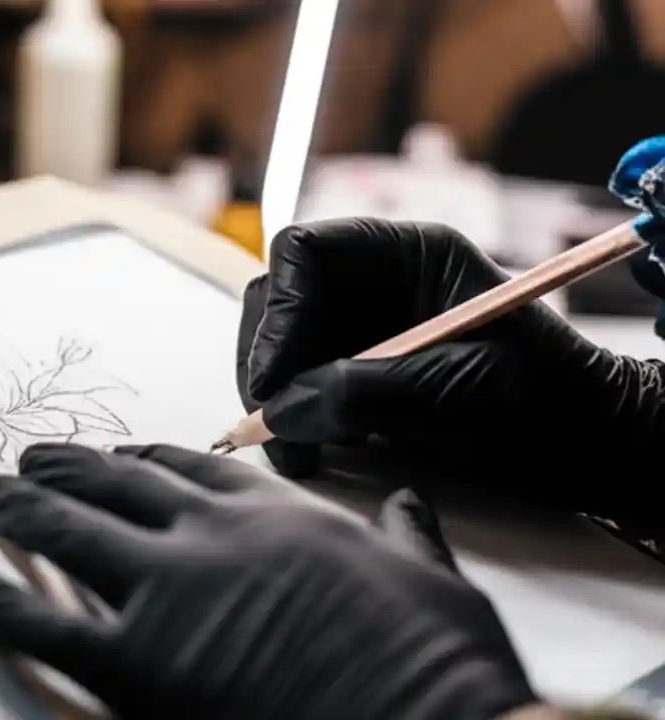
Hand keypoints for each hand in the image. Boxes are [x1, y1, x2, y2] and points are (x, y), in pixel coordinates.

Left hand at [0, 443, 536, 719]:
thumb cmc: (442, 668)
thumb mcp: (435, 583)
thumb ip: (406, 535)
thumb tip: (405, 501)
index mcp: (283, 515)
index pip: (197, 466)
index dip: (148, 456)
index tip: (120, 451)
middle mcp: (217, 537)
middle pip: (119, 481)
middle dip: (68, 465)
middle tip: (29, 457)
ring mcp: (174, 594)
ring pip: (70, 531)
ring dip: (22, 508)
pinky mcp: (139, 665)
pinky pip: (42, 623)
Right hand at [237, 218, 664, 521]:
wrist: (590, 452)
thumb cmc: (550, 405)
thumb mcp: (459, 390)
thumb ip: (364, 393)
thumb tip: (279, 410)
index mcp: (409, 256)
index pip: (305, 255)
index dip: (280, 314)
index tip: (275, 381)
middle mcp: (375, 286)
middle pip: (279, 302)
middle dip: (268, 363)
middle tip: (276, 426)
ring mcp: (361, 332)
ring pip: (279, 350)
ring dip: (277, 399)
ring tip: (303, 452)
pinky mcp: (356, 379)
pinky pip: (297, 389)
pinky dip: (294, 422)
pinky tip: (318, 451)